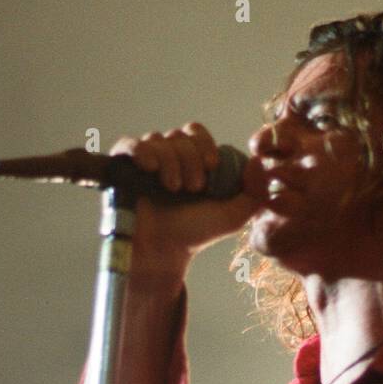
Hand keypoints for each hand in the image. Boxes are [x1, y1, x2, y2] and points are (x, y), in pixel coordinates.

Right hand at [109, 122, 260, 274]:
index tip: (212, 167)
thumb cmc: (197, 232)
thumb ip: (254, 192)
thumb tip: (259, 160)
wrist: (166, 251)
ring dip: (170, 162)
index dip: (204, 144)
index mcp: (190, 159)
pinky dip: (140, 151)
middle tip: (193, 187)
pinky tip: (150, 168)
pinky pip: (129, 145)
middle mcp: (167, 156)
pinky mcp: (123, 169)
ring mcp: (144, 162)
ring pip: (157, 140)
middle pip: (178, 136)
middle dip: (190, 159)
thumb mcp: (234, 215)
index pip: (196, 133)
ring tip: (173, 189)